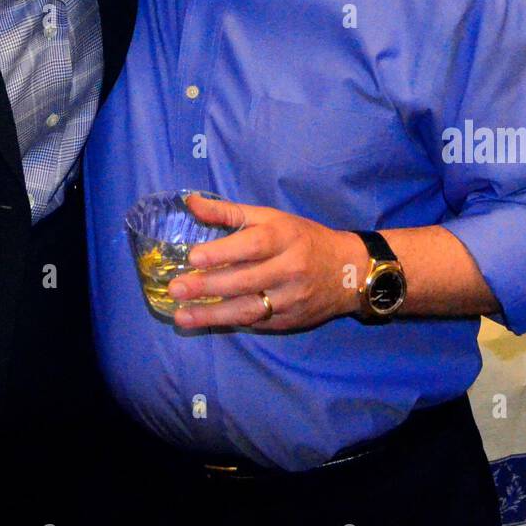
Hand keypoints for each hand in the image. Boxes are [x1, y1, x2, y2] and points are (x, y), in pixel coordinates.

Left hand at [167, 193, 364, 331]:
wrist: (348, 271)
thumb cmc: (303, 237)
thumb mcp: (271, 218)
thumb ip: (229, 212)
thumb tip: (190, 203)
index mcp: (285, 237)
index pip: (253, 245)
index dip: (223, 251)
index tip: (194, 257)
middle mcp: (289, 268)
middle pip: (246, 280)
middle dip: (208, 286)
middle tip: (176, 288)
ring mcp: (290, 298)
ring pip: (249, 309)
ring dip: (213, 315)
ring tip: (182, 316)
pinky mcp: (290, 321)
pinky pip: (257, 322)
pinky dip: (230, 322)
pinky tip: (206, 321)